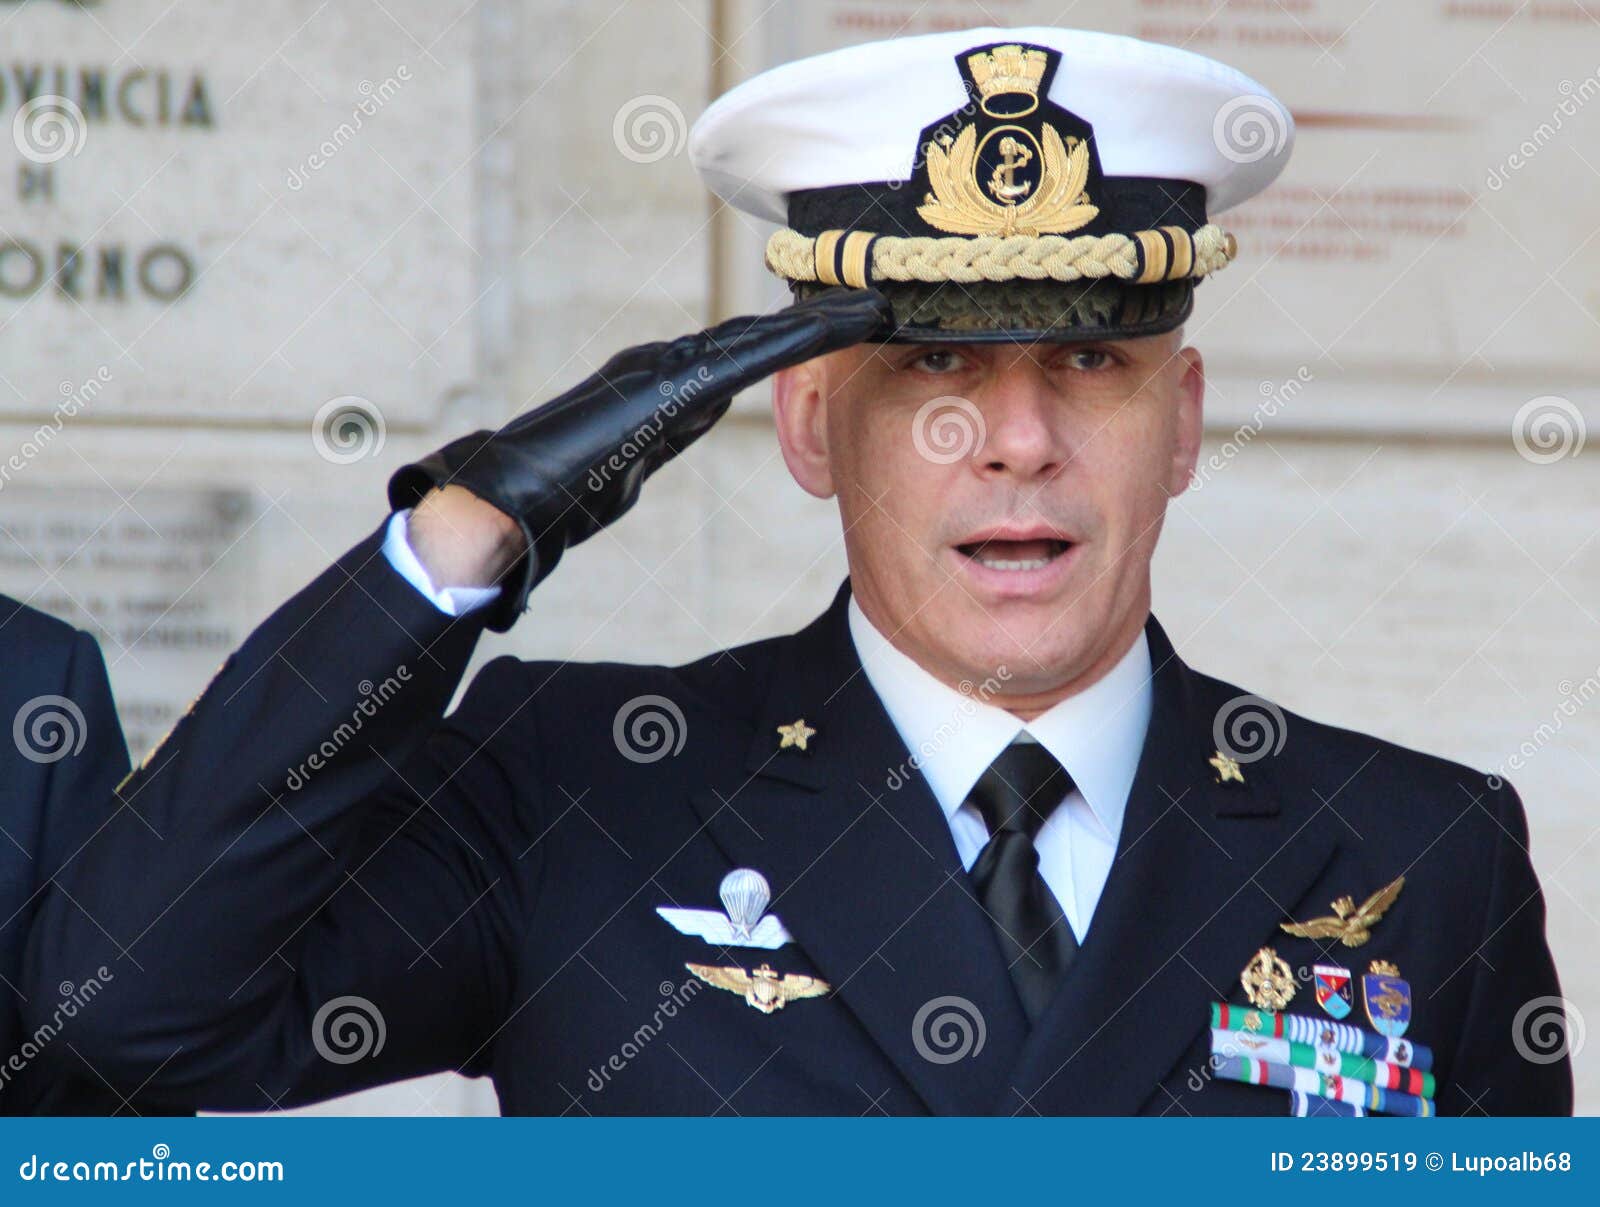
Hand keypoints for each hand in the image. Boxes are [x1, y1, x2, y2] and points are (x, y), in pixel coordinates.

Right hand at [389, 287, 889, 628]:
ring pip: (756, 339)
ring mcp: (664, 370)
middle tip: (873, 297)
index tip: (844, 326)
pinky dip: (790, 342)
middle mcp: (665, 365)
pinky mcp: (664, 388)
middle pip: (757, 338)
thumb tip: (684, 421)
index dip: (793, 338)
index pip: (742, 357)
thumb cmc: (558, 495)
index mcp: (662, 387)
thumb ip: (660, 435)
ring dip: (814, 322)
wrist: (509, 500)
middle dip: (815, 318)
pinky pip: (743, 360)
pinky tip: (831, 329)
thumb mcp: (629, 465)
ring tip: (868, 302)